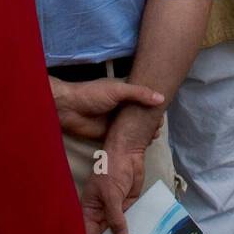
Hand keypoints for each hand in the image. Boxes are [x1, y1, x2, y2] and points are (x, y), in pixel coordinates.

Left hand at [49, 75, 163, 141]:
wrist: (69, 109)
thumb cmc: (92, 94)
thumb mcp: (118, 90)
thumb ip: (139, 93)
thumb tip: (161, 99)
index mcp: (125, 92)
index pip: (144, 97)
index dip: (154, 103)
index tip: (163, 111)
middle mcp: (123, 106)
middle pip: (141, 113)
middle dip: (151, 120)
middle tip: (158, 127)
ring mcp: (117, 121)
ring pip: (135, 127)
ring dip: (144, 132)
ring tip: (153, 136)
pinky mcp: (111, 134)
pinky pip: (126, 138)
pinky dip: (135, 141)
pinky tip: (143, 144)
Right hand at [80, 122, 152, 233]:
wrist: (128, 151)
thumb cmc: (111, 168)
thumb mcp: (111, 193)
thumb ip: (115, 216)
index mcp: (89, 210)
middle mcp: (100, 214)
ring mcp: (115, 212)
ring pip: (117, 233)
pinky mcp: (128, 208)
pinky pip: (131, 223)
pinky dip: (135, 232)